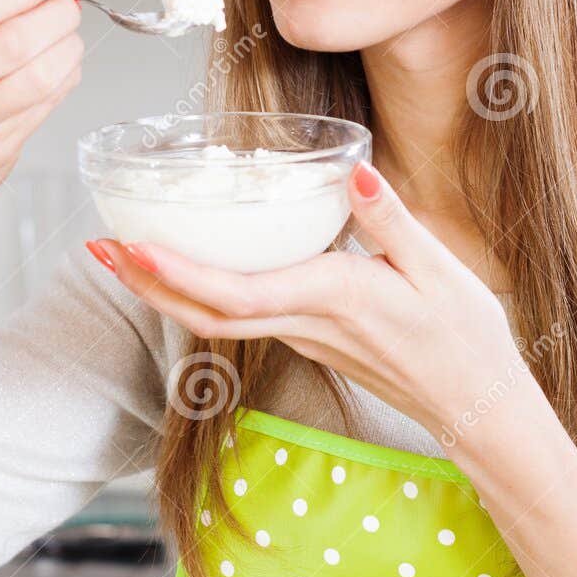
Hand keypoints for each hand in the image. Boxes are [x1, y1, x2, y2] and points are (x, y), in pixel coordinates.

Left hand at [86, 162, 534, 451]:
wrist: (479, 405)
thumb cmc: (466, 338)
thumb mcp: (440, 267)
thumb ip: (391, 218)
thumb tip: (353, 171)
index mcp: (334, 299)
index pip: (238, 292)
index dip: (179, 272)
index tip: (134, 247)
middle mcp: (307, 324)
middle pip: (206, 313)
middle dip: (147, 283)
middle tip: (97, 245)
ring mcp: (306, 338)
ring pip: (217, 321)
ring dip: (165, 291)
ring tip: (123, 254)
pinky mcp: (312, 340)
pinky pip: (241, 320)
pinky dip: (201, 297)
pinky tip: (187, 272)